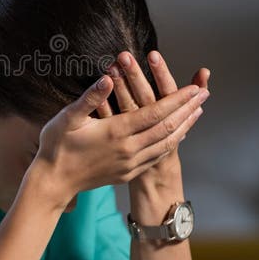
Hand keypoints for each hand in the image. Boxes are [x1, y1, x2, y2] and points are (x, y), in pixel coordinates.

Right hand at [34, 70, 208, 206]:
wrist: (54, 182)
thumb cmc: (56, 146)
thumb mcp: (68, 117)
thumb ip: (91, 97)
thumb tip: (109, 77)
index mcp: (116, 133)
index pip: (155, 113)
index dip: (177, 100)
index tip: (194, 87)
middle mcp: (128, 149)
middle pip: (167, 127)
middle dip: (188, 109)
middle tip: (205, 94)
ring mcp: (130, 164)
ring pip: (166, 143)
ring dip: (184, 126)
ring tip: (198, 111)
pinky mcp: (128, 173)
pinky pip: (157, 155)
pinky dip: (171, 142)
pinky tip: (178, 134)